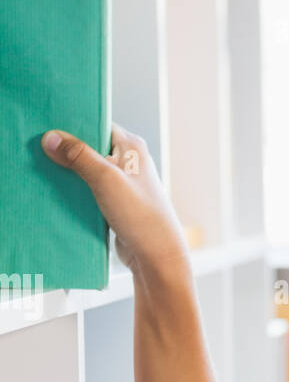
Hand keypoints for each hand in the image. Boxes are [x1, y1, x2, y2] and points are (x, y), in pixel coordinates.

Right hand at [41, 122, 186, 276]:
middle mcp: (128, 161)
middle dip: (66, 151)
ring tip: (40, 169)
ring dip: (68, 174)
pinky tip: (54, 192)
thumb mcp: (106, 179)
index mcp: (131, 146)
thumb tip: (50, 138)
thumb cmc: (139, 215)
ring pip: (87, 172)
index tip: (46, 126)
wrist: (156, 256)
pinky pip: (89, 191)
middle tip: (37, 149)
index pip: (97, 125)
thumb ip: (78, 156)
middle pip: (90, 148)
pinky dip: (75, 192)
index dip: (73, 125)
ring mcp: (122, 184)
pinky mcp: (115, 203)